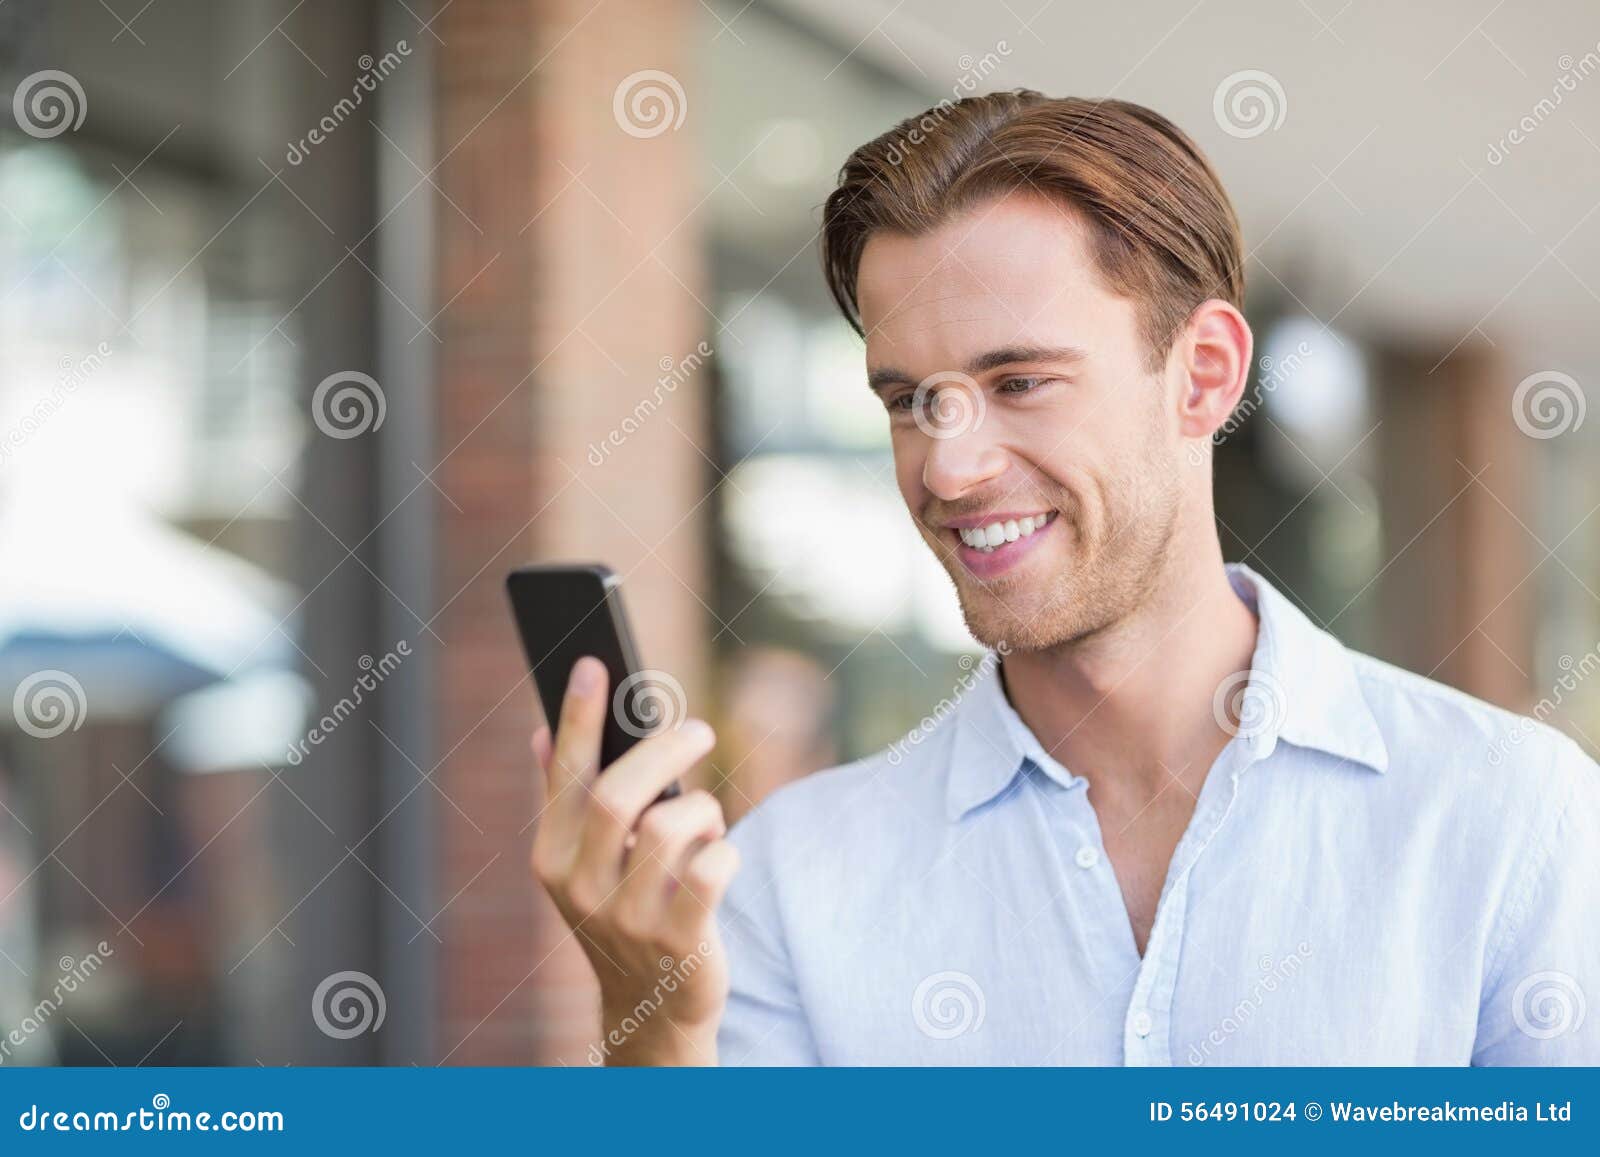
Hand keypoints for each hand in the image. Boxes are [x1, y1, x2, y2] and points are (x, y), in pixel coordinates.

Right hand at [529, 656, 739, 1064]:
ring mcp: (627, 919)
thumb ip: (565, 799)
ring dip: (703, 811)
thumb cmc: (624, 911)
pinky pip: (712, 869)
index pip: (566, 775)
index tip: (594, 665)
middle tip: (699, 730)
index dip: (580, 718)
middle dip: (664, 750)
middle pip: (618, 795)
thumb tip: (539, 732)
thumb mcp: (585, 862)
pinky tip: (720, 859)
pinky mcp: (678, 943)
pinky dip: (726, 851)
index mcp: (552, 858)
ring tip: (707, 822)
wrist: (653, 1007)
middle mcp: (580, 888)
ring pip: (670, 827)